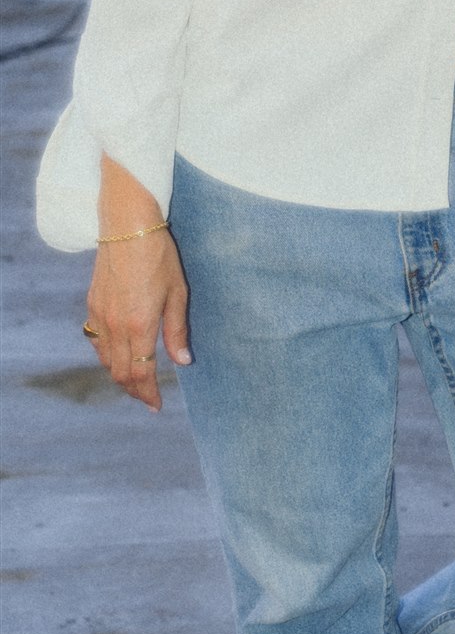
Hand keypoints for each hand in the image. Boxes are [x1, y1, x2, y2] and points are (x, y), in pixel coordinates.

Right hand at [85, 157, 191, 411]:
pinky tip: (118, 354)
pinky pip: (96, 341)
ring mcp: (100, 316)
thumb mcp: (178, 293)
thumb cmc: (159, 256)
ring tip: (136, 381)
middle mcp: (116, 326)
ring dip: (119, 375)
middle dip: (135, 390)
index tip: (157, 405)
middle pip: (120, 373)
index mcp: (140, 325)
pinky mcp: (92, 305)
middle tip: (148, 398)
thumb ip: (177, 331)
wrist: (128, 227)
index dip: (148, 393)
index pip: (141, 373)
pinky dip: (106, 356)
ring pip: (106, 361)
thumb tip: (183, 362)